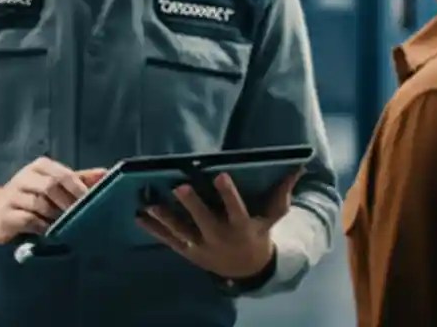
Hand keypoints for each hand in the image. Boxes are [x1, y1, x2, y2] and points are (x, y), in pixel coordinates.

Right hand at [0, 157, 106, 249]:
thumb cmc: (30, 197)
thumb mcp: (53, 184)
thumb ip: (78, 179)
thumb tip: (105, 173)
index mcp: (39, 167)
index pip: (63, 174)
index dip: (79, 189)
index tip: (93, 203)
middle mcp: (25, 177)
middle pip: (51, 186)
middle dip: (68, 203)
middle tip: (81, 217)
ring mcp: (13, 195)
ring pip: (40, 203)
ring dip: (56, 217)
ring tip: (67, 226)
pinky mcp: (6, 215)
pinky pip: (28, 220)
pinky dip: (42, 227)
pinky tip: (50, 232)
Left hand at [136, 169, 302, 279]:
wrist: (247, 269)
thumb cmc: (259, 233)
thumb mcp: (272, 216)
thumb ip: (281, 192)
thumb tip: (298, 166)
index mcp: (241, 227)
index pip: (235, 208)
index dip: (229, 193)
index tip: (221, 174)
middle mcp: (219, 237)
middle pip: (204, 220)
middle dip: (192, 205)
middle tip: (179, 186)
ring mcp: (201, 246)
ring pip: (182, 232)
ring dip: (165, 219)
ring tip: (149, 204)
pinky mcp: (187, 251)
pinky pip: (168, 240)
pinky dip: (153, 230)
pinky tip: (139, 216)